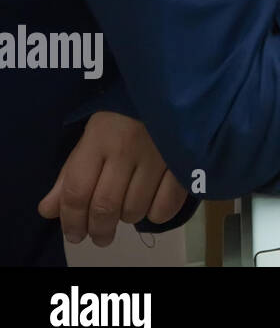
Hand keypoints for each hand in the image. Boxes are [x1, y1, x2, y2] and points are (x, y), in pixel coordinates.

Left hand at [38, 110, 188, 246]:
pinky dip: (155, 215)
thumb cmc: (125, 115)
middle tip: (100, 237)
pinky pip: (165, 205)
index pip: (76, 192)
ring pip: (134, 209)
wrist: (171, 90)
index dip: (71, 221)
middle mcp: (126, 148)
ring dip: (126, 218)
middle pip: (105, 206)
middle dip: (98, 230)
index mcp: (98, 139)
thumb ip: (69, 175)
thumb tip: (48, 211)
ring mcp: (158, 156)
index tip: (74, 235)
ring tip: (126, 213)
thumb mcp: (91, 137)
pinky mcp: (184, 161)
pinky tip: (151, 206)